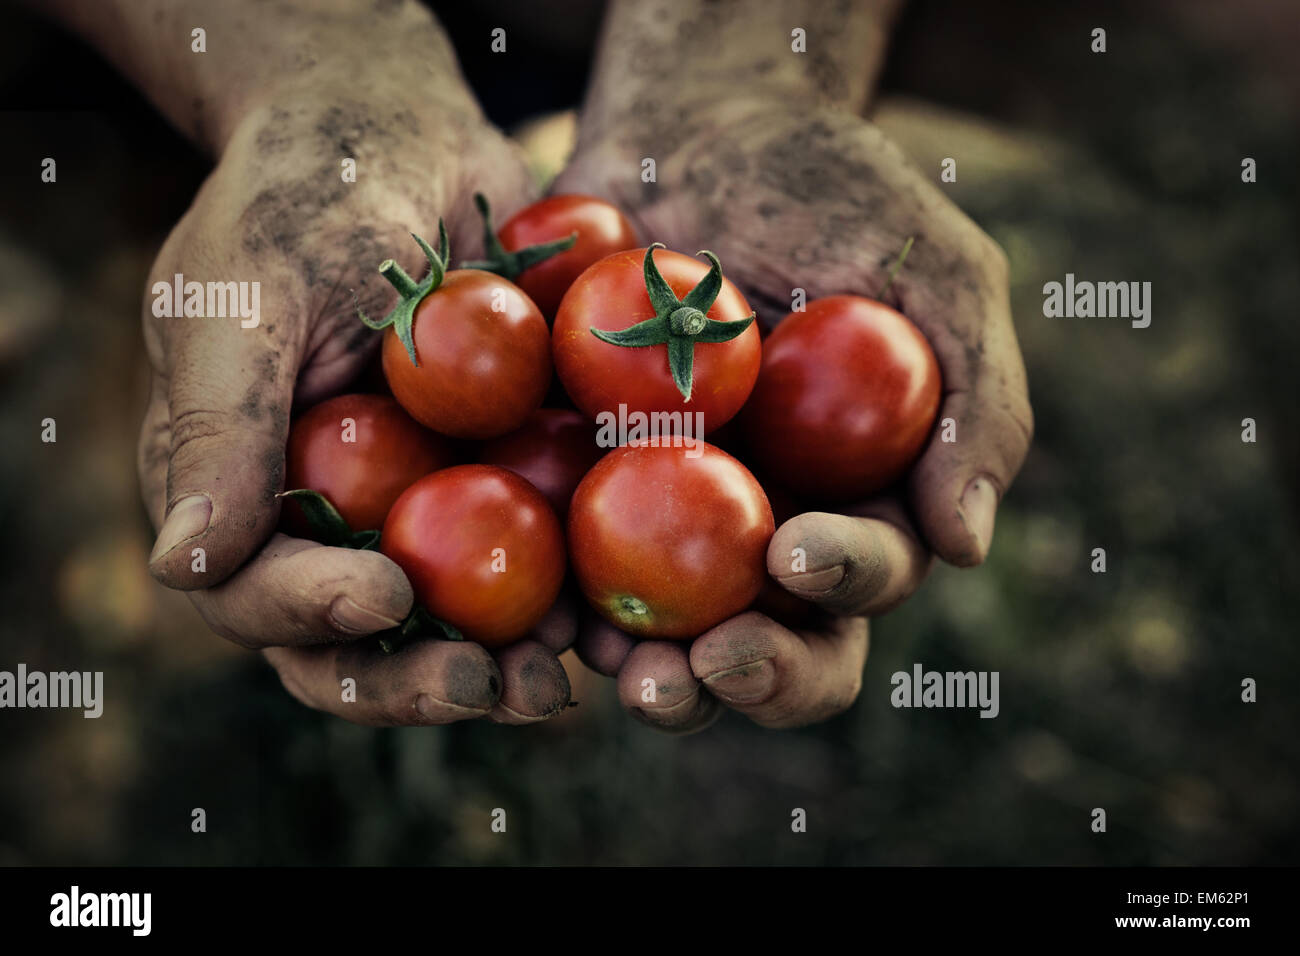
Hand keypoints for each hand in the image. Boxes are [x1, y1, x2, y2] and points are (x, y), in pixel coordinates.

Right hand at [137, 85, 574, 725]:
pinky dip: (578, 600)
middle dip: (420, 679)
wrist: (404, 137)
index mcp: (242, 496)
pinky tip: (620, 619)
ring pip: (457, 627)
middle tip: (492, 686)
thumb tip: (182, 567)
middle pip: (361, 644)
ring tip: (562, 676)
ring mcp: (421, 511)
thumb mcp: (244, 297)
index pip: (256, 596)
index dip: (312, 615)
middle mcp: (329, 523)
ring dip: (509, 666)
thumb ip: (218, 431)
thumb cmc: (302, 199)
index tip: (384, 593)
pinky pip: (540, 563)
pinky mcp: (505, 486)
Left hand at [558, 99, 1031, 730]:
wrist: (696, 126)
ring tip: (612, 665)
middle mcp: (763, 529)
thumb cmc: (833, 189)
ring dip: (643, 670)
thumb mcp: (937, 272)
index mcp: (858, 498)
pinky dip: (548, 597)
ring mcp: (664, 517)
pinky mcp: (576, 487)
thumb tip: (964, 543)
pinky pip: (560, 562)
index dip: (843, 585)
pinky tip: (534, 609)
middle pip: (768, 641)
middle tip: (706, 668)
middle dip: (745, 675)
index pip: (866, 575)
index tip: (798, 550)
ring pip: (660, 634)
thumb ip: (976, 402)